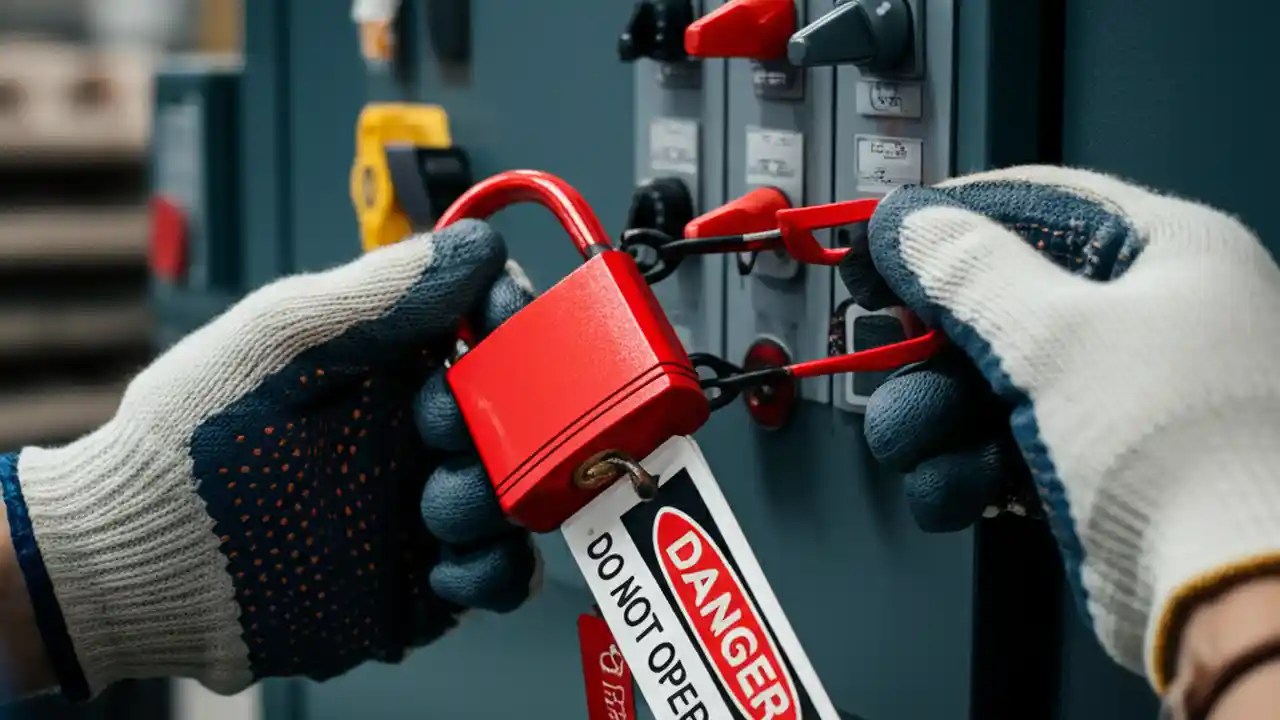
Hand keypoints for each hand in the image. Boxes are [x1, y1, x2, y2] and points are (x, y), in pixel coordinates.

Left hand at [0, 220, 537, 698]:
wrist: (144, 553)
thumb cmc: (195, 432)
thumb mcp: (283, 338)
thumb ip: (379, 292)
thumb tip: (476, 246)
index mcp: (396, 365)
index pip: (494, 332)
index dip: (512, 329)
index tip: (500, 334)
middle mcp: (420, 434)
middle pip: (524, 417)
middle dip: (508, 422)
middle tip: (440, 429)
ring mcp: (425, 508)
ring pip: (521, 498)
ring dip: (498, 499)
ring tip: (434, 508)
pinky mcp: (423, 583)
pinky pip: (499, 576)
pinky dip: (494, 570)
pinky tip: (446, 565)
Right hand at [840, 166, 1279, 687]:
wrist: (1234, 599)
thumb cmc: (1174, 445)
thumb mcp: (1057, 337)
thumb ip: (969, 272)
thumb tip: (906, 222)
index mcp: (1166, 254)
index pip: (1033, 205)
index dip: (943, 222)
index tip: (875, 248)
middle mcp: (1149, 317)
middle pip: (1000, 300)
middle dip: (929, 342)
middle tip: (884, 355)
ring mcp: (1121, 397)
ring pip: (989, 382)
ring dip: (935, 415)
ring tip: (916, 442)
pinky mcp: (1094, 468)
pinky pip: (1005, 445)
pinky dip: (970, 469)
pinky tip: (965, 489)